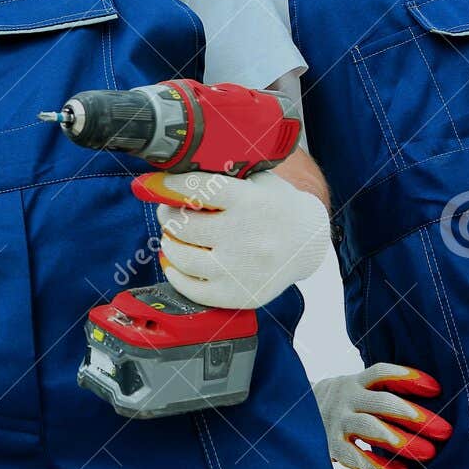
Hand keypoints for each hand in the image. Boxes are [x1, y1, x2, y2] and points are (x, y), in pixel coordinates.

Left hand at [133, 169, 329, 309]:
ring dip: (169, 244)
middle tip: (167, 212)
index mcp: (249, 201)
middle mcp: (244, 235)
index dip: (171, 185)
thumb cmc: (277, 207)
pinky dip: (176, 274)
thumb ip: (224, 176)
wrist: (309, 244)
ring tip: (172, 237)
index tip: (160, 183)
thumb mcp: (259, 181)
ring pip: (182, 257)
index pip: (197, 188)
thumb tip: (174, 174)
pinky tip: (174, 264)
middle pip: (184, 225)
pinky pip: (192, 289)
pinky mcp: (238, 294)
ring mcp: (240, 268)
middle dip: (168, 215)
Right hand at [313, 363, 451, 468]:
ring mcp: (337, 421)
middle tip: (442, 430)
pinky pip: (357, 457)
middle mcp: (346, 398)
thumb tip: (434, 399)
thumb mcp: (357, 390)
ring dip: (401, 440)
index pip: (382, 373)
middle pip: (382, 402)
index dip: (408, 378)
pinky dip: (381, 467)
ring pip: (370, 428)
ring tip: (427, 453)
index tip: (436, 389)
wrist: (295, 415)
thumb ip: (384, 392)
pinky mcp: (331, 445)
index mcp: (356, 382)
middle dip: (415, 416)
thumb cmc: (344, 405)